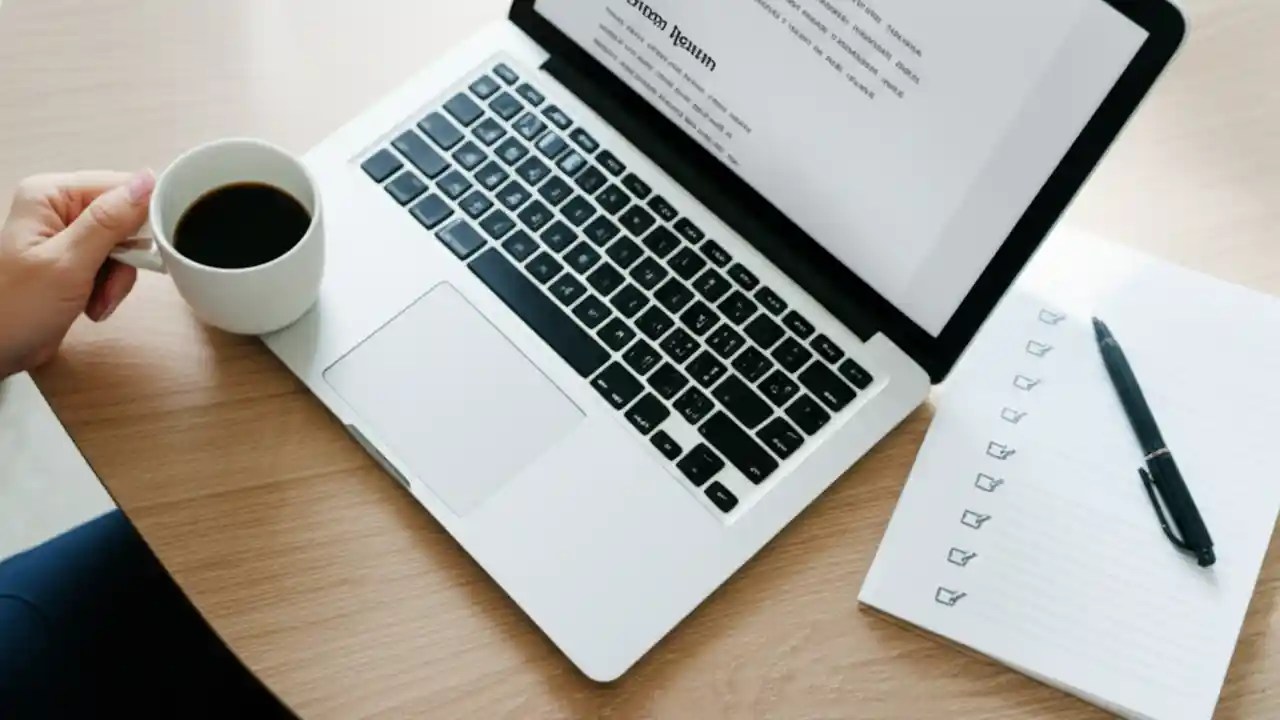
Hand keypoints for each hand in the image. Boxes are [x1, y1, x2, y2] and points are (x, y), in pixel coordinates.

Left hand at [0, 170, 154, 377]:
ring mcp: (66, 235)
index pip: (119, 187)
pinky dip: (109, 289)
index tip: (142, 253)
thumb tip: (149, 180)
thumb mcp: (68, 263)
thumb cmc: (16, 308)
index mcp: (51, 195)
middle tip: (109, 287)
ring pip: (123, 247)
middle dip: (126, 257)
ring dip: (117, 279)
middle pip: (124, 218)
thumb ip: (110, 221)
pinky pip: (111, 265)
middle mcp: (58, 208)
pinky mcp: (73, 261)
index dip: (140, 218)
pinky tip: (92, 306)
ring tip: (97, 303)